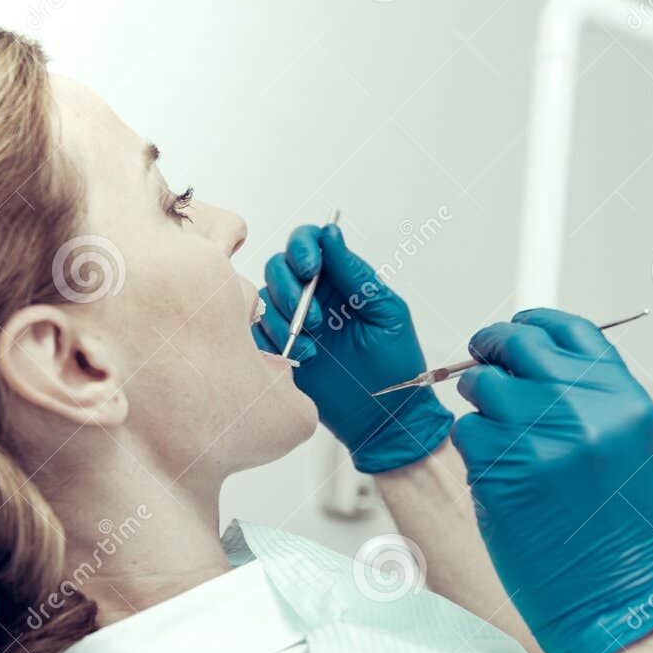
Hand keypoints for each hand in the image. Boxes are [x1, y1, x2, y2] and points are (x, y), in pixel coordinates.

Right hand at [255, 223, 451, 472]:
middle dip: (288, 287)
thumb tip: (332, 233)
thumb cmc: (396, 366)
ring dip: (282, 318)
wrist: (384, 418)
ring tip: (312, 346)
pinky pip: (255, 333)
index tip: (310, 268)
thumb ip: (357, 275)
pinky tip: (300, 359)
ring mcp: (294, 324)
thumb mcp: (386, 314)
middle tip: (315, 318)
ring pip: (263, 299)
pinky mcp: (279, 352)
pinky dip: (271, 341)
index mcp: (341, 281)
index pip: (310, 243)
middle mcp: (314, 297)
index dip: (302, 246)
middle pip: (277, 267)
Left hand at [450, 308, 652, 652]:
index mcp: (624, 398)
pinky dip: (475, 451)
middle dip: (490, 350)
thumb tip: (533, 363)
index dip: (533, 323)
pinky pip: (468, 433)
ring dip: (480, 407)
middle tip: (479, 365)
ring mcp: (543, 434)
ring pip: (484, 387)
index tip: (514, 330)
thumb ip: (588, 397)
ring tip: (503, 445)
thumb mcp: (625, 447)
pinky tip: (503, 480)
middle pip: (518, 344)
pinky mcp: (504, 465)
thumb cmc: (618, 532)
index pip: (570, 329)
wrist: (616, 596)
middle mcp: (587, 408)